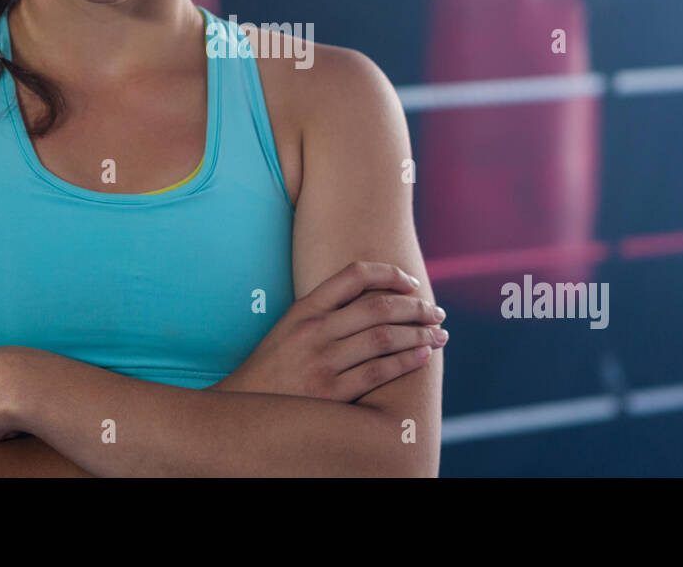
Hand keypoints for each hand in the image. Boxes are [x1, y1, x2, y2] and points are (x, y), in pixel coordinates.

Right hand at [211, 261, 445, 401]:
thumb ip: (326, 310)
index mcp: (305, 308)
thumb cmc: (275, 366)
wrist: (243, 409)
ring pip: (385, 338)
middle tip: (436, 312)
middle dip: (416, 307)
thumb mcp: (291, 326)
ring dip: (420, 334)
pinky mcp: (330, 393)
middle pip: (378, 306)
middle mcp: (314, 330)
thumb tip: (377, 298)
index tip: (412, 283)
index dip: (390, 273)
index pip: (355, 274)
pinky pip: (380, 371)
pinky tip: (423, 356)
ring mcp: (322, 362)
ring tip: (439, 335)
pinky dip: (408, 360)